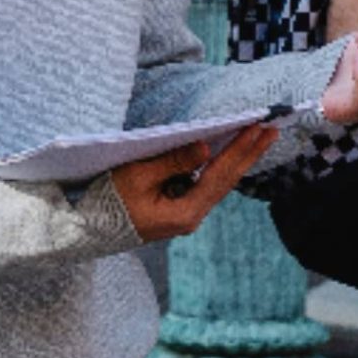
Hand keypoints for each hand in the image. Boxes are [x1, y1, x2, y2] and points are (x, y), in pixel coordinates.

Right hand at [109, 123, 278, 243]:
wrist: (86, 230)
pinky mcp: (176, 211)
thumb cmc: (107, 202)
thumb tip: (206, 148)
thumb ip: (174, 162)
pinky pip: (205, 186)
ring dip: (237, 160)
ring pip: (218, 184)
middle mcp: (190, 218)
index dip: (240, 149)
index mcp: (185, 213)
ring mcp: (184, 216)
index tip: (259, 127)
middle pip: (226, 181)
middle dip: (248, 154)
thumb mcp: (138, 176)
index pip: (219, 175)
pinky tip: (228, 155)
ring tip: (257, 139)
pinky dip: (219, 168)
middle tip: (272, 130)